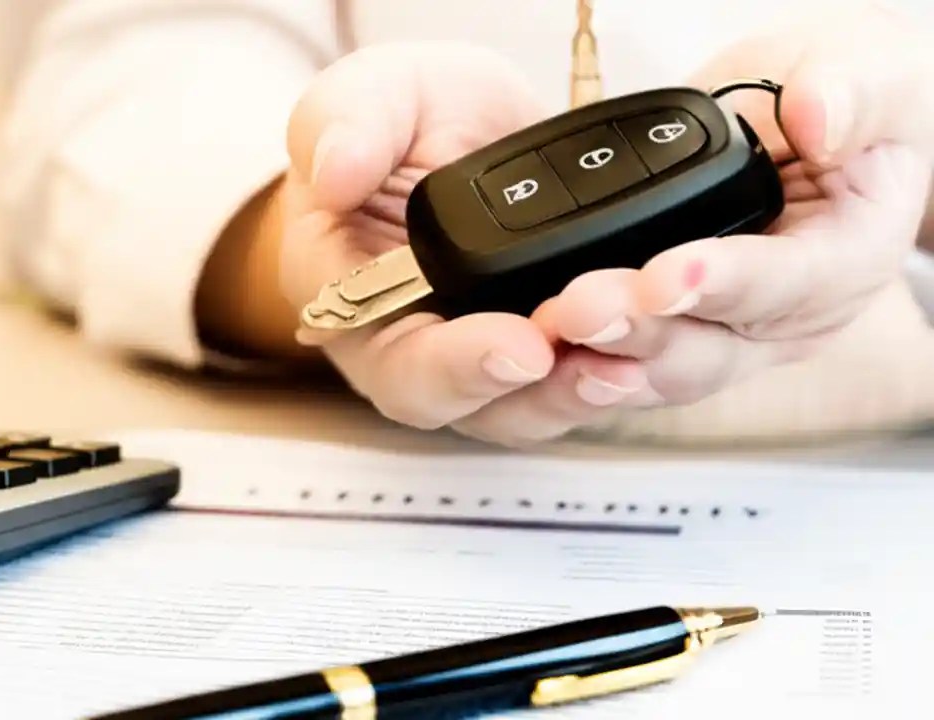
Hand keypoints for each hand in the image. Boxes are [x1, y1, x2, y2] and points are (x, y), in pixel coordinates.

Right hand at [280, 43, 654, 444]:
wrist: (458, 129)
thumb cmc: (396, 127)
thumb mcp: (369, 98)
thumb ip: (349, 125)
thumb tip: (336, 171)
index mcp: (358, 304)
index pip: (399, 366)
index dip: (459, 368)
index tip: (518, 346)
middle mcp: (424, 349)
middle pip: (482, 408)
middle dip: (545, 390)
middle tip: (601, 358)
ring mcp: (493, 353)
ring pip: (543, 403)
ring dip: (594, 386)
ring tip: (644, 352)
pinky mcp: (554, 342)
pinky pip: (590, 370)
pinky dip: (632, 359)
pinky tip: (668, 332)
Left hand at [530, 2, 931, 419]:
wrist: (796, 125)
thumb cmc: (833, 104)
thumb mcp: (863, 79)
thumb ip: (848, 95)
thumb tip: (817, 114)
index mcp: (845, 260)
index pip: (784, 282)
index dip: (722, 282)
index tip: (666, 275)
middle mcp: (785, 319)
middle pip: (707, 346)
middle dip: (638, 329)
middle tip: (578, 310)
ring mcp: (725, 338)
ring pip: (657, 368)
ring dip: (596, 354)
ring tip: (546, 331)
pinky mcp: (671, 334)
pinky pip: (621, 363)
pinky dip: (575, 362)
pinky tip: (533, 349)